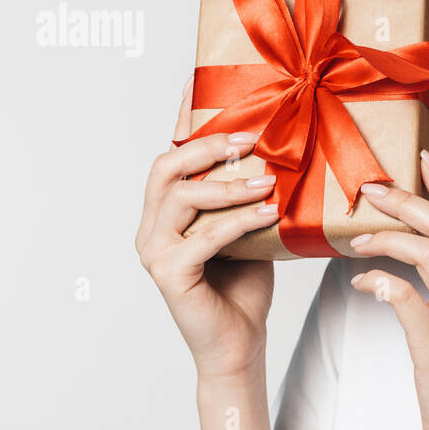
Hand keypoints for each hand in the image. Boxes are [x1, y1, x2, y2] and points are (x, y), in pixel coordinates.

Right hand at [134, 77, 281, 378]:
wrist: (239, 344)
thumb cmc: (244, 287)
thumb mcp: (250, 229)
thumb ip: (247, 196)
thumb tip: (277, 154)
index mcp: (166, 212)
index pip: (170, 156)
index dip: (184, 122)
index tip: (199, 85)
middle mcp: (151, 227)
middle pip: (166, 168)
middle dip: (208, 147)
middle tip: (249, 140)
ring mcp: (155, 251)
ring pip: (182, 198)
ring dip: (229, 185)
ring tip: (267, 181)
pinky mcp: (170, 275)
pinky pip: (204, 236)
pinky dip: (238, 221)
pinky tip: (268, 213)